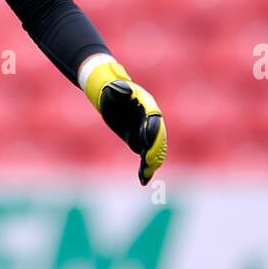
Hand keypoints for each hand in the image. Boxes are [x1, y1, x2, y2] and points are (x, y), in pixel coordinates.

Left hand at [83, 59, 166, 185]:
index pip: (154, 120)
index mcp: (148, 106)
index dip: (153, 131)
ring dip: (152, 162)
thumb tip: (125, 90)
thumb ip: (119, 89)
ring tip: (146, 175)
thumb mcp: (113, 88)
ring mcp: (146, 131)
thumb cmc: (111, 90)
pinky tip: (143, 180)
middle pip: (158, 137)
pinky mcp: (139, 140)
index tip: (147, 142)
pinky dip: (145, 167)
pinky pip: (145, 155)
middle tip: (148, 162)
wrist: (109, 95)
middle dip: (154, 150)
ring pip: (154, 149)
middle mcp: (150, 120)